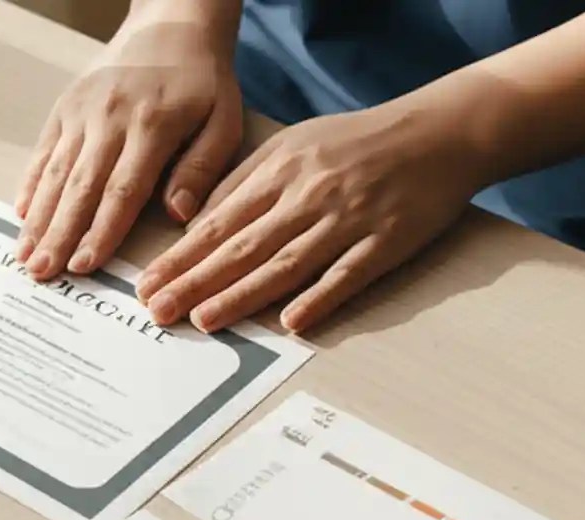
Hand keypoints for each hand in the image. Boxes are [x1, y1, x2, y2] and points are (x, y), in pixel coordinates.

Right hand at [14, 10, 242, 278]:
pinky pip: (44, 151)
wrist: (171, 26)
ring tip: (27, 257)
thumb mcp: (223, 121)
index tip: (84, 266)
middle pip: (81, 187)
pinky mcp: (65, 107)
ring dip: (39, 218)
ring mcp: (81, 111)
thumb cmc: (202, 83)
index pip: (122, 190)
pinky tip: (22, 216)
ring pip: (56, 172)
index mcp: (152, 125)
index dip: (101, 231)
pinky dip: (31, 184)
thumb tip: (179, 214)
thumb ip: (202, 168)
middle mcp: (109, 118)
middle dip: (59, 234)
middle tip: (42, 273)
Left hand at [136, 105, 486, 333]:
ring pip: (286, 263)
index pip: (219, 221)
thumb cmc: (357, 142)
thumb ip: (245, 182)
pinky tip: (292, 322)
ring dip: (242, 295)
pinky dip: (319, 297)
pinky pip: (348, 273)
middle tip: (158, 311)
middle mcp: (308, 194)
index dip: (181, 256)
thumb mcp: (294, 145)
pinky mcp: (386, 240)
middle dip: (195, 281)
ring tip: (204, 320)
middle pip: (242, 246)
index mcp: (280, 170)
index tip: (147, 284)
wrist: (438, 132)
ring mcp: (348, 218)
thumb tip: (199, 225)